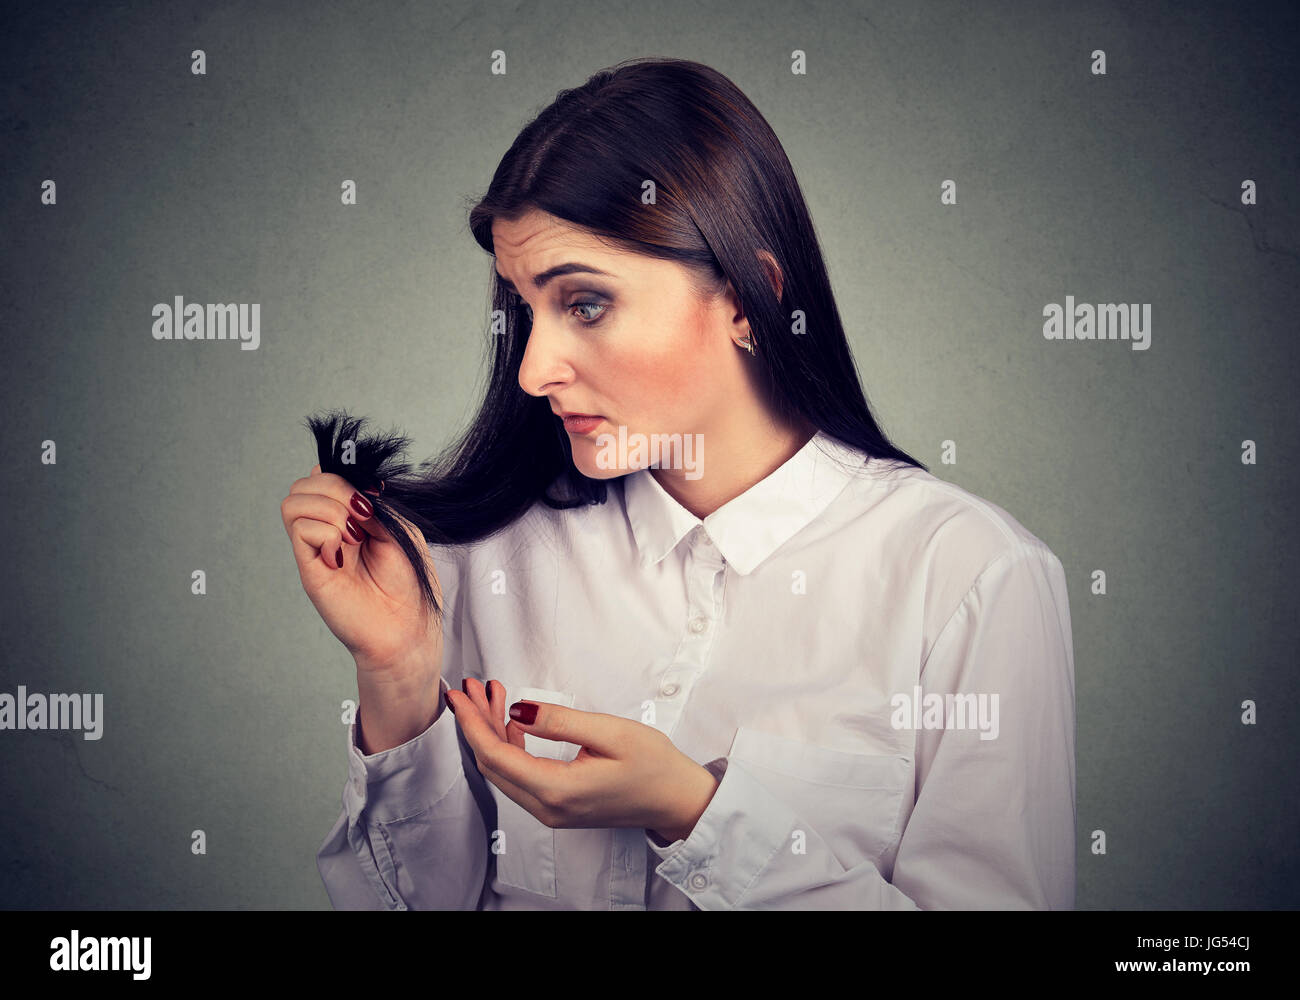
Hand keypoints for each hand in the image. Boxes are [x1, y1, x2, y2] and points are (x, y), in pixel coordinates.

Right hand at [281, 463, 441, 675]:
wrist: (408, 628)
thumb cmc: (409, 583)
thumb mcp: (400, 529)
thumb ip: (373, 503)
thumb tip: (347, 482)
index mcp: (350, 516)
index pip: (325, 475)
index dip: (344, 475)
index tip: (374, 496)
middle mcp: (328, 529)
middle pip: (305, 484)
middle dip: (335, 487)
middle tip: (363, 516)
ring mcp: (317, 549)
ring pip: (294, 502)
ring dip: (329, 509)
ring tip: (354, 536)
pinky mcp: (310, 569)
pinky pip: (300, 530)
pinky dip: (326, 533)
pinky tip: (344, 555)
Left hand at [448, 679, 719, 843]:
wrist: (676, 799)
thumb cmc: (653, 765)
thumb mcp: (610, 732)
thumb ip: (559, 721)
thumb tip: (517, 710)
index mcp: (557, 790)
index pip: (495, 756)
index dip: (471, 722)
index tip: (458, 694)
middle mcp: (547, 807)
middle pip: (492, 764)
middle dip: (477, 723)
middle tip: (474, 686)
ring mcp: (551, 810)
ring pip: (503, 770)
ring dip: (492, 732)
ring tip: (492, 695)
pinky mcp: (558, 806)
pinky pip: (519, 776)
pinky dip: (509, 746)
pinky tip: (513, 721)